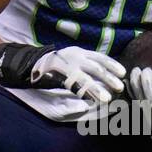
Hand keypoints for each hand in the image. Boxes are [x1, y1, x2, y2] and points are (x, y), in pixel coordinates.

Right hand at [0, 43, 125, 103]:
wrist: (28, 63)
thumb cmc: (53, 65)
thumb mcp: (72, 62)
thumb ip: (85, 68)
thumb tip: (104, 77)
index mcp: (79, 52)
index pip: (100, 58)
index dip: (112, 65)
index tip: (123, 73)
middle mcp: (73, 56)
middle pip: (96, 67)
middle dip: (109, 77)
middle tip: (120, 87)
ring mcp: (65, 65)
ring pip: (85, 77)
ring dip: (97, 88)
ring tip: (107, 98)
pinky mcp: (56, 75)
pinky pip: (72, 85)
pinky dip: (82, 92)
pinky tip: (89, 100)